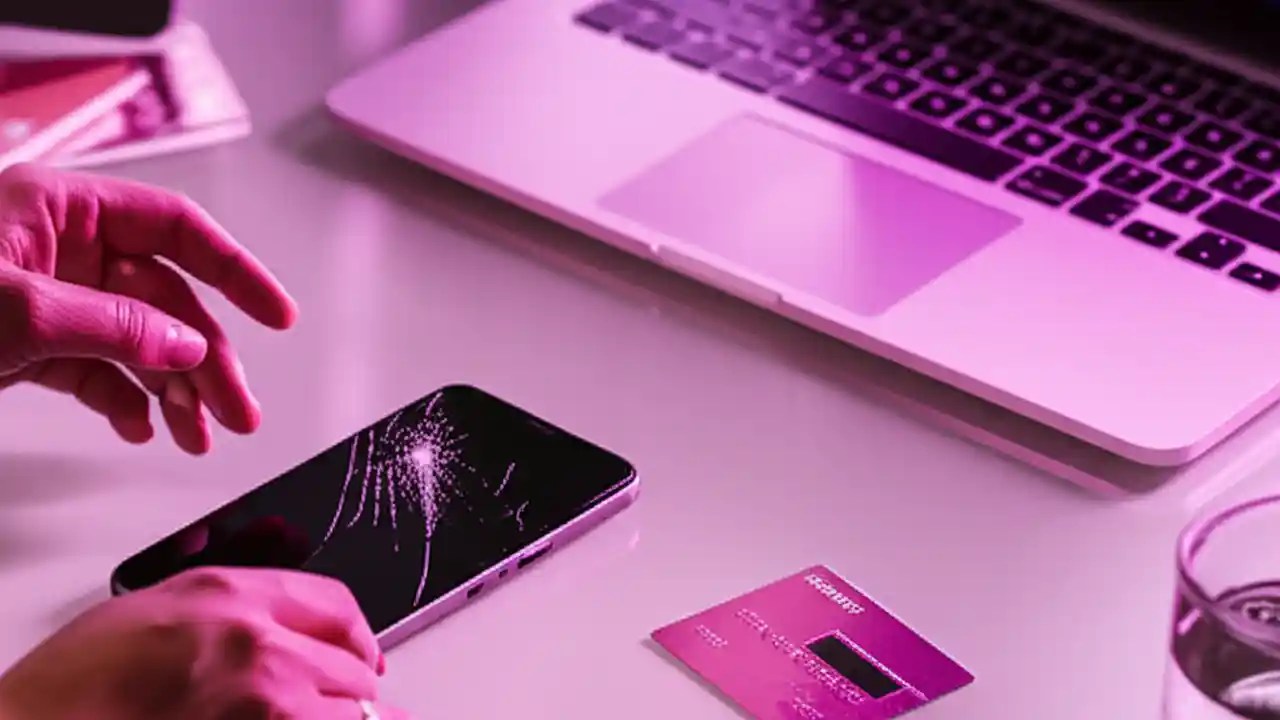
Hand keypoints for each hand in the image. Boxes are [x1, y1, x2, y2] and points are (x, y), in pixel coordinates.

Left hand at [0, 163, 297, 453]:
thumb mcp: (18, 308)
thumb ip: (111, 325)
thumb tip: (186, 346)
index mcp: (61, 209)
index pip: (175, 228)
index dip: (233, 270)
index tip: (276, 314)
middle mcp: (61, 248)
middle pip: (165, 299)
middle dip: (205, 359)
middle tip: (236, 409)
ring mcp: (48, 298)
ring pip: (138, 342)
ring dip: (173, 390)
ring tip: (196, 435)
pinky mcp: (28, 345)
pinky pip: (95, 372)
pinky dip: (123, 402)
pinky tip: (141, 426)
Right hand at [0, 567, 411, 719]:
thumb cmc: (79, 683)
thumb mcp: (160, 609)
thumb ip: (235, 612)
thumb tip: (288, 633)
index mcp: (233, 595)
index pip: (337, 605)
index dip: (357, 636)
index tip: (364, 655)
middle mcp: (261, 644)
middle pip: (355, 668)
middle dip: (352, 691)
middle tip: (341, 706)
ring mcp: (267, 704)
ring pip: (358, 715)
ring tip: (328, 718)